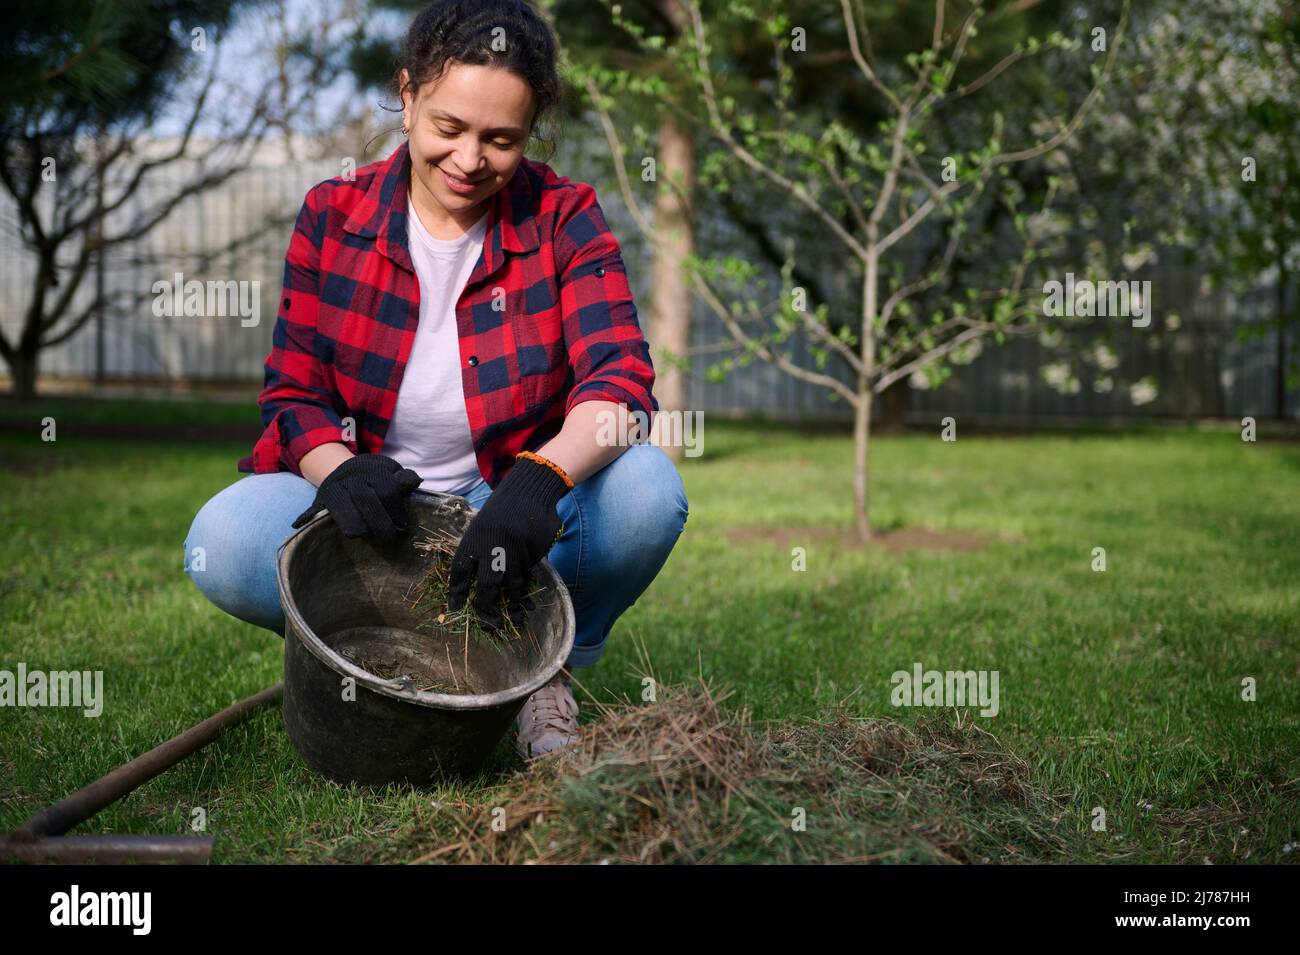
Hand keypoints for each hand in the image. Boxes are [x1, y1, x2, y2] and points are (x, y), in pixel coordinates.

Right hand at [291, 453, 422, 545]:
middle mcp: (350, 476)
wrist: (344, 470)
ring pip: (340, 507)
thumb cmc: (374, 478)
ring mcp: (332, 488)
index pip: (386, 489)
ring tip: (366, 535)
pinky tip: (303, 527)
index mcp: (371, 468)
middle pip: (365, 499)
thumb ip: (402, 480)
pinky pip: (310, 511)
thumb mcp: (390, 474)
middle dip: (380, 522)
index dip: (396, 510)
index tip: (403, 526)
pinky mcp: (318, 501)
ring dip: (355, 525)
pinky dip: (306, 519)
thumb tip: (414, 481)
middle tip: (389, 538)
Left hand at [447, 454, 569, 629]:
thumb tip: (471, 587)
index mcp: (472, 543)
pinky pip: (527, 577)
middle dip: (487, 609)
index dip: (457, 594)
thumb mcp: (481, 530)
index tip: (455, 610)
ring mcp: (513, 553)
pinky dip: (527, 592)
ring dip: (513, 607)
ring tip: (516, 620)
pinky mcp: (531, 554)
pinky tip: (528, 604)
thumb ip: (477, 555)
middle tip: (490, 625)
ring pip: (511, 587)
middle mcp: (490, 550)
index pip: (459, 574)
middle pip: (486, 587)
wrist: (527, 493)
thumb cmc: (501, 514)